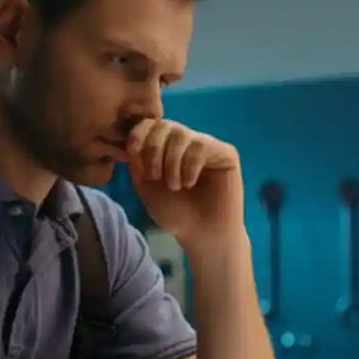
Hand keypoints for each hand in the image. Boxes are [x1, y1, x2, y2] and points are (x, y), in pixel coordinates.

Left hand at [126, 119, 243, 248]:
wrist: (202, 235)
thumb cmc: (175, 213)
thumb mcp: (146, 186)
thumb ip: (137, 160)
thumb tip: (132, 136)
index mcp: (167, 147)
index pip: (151, 124)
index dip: (139, 133)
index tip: (133, 152)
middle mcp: (187, 142)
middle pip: (164, 125)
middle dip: (153, 149)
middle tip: (155, 177)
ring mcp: (207, 146)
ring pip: (181, 134)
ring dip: (171, 162)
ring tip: (175, 186)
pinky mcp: (226, 153)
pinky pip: (201, 146)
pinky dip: (189, 166)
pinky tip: (190, 183)